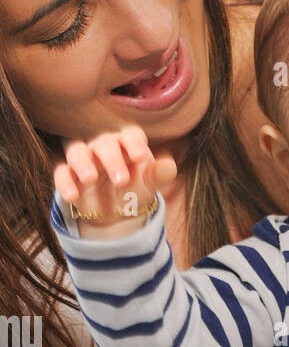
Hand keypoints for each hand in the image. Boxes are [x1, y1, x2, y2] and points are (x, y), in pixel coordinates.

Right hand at [53, 125, 177, 238]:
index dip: (134, 143)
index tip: (140, 156)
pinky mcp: (68, 173)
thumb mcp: (150, 184)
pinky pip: (61, 172)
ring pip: (77, 151)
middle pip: (103, 143)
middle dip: (112, 158)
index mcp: (126, 142)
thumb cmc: (136, 188)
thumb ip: (160, 174)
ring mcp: (84, 158)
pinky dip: (64, 182)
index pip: (130, 135)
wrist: (117, 211)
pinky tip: (72, 196)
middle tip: (122, 180)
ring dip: (83, 163)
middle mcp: (103, 145)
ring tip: (91, 179)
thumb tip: (169, 166)